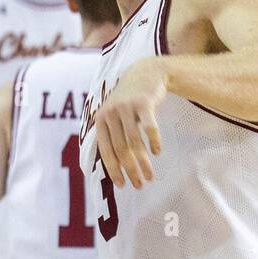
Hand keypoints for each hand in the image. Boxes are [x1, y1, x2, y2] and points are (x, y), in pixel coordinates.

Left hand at [95, 57, 165, 188]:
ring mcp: (126, 107)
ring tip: (151, 176)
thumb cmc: (129, 102)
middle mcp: (110, 114)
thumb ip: (112, 136)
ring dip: (144, 162)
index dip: (113, 169)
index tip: (123, 185)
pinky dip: (153, 141)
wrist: (144, 73)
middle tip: (140, 185)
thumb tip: (116, 167)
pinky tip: (157, 152)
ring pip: (134, 141)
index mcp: (100, 120)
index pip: (105, 150)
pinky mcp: (143, 102)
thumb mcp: (115, 116)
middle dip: (130, 170)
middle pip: (120, 149)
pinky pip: (148, 126)